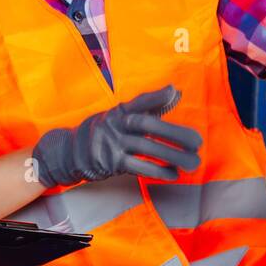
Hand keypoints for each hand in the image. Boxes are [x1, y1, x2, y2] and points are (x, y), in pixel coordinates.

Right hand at [32, 84, 202, 186]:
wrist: (67, 152)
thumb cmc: (102, 132)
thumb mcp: (120, 116)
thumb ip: (148, 107)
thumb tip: (176, 92)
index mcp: (119, 111)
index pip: (139, 102)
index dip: (156, 97)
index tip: (174, 92)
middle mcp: (115, 124)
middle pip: (147, 125)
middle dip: (174, 133)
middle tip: (197, 142)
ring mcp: (111, 143)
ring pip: (146, 148)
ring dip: (172, 156)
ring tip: (193, 162)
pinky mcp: (109, 162)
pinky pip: (137, 166)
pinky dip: (157, 170)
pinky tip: (173, 174)